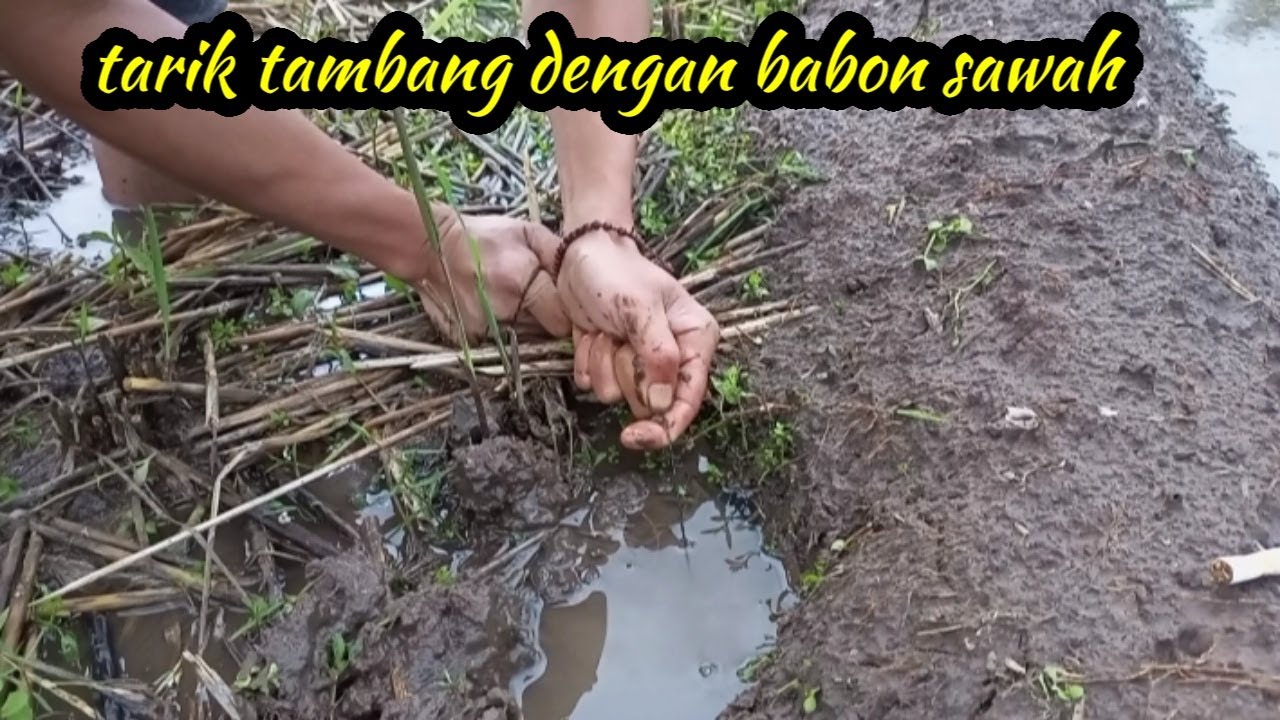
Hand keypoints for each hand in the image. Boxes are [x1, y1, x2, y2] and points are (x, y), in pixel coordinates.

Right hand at [415, 209, 571, 344]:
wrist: (430, 247)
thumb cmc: (480, 237)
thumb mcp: (526, 232)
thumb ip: (558, 254)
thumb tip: (580, 276)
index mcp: (521, 281)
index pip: (562, 320)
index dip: (569, 316)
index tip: (568, 308)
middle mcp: (503, 309)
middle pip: (545, 332)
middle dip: (549, 319)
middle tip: (542, 300)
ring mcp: (484, 328)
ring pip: (524, 339)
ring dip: (527, 325)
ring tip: (516, 300)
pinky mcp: (469, 338)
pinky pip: (500, 341)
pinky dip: (504, 328)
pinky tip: (495, 307)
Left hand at [557, 229, 719, 449]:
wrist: (582, 253)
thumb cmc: (616, 273)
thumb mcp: (640, 309)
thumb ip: (657, 355)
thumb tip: (661, 403)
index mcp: (695, 340)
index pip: (689, 399)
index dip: (665, 425)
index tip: (635, 437)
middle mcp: (673, 355)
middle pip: (649, 401)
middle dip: (625, 372)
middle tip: (619, 337)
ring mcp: (639, 361)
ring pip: (615, 393)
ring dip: (602, 362)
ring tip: (604, 329)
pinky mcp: (608, 361)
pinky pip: (592, 383)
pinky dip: (586, 360)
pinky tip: (590, 333)